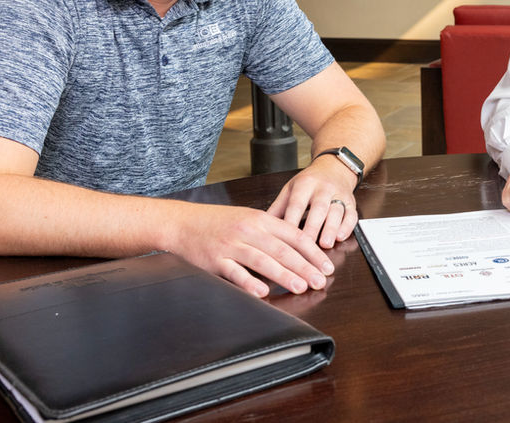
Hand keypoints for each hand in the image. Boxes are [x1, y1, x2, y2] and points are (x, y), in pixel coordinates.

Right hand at [171, 203, 334, 297]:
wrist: (182, 222)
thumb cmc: (218, 222)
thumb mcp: (248, 218)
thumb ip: (272, 232)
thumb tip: (299, 249)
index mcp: (260, 219)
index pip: (294, 235)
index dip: (313, 252)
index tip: (327, 266)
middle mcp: (248, 230)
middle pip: (282, 249)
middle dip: (305, 266)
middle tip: (320, 281)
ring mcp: (231, 245)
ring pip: (262, 260)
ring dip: (284, 275)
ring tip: (301, 287)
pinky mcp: (215, 260)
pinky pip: (234, 272)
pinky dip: (249, 282)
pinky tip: (262, 292)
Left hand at [268, 155, 358, 248]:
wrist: (334, 167)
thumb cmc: (309, 182)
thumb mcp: (290, 188)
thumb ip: (278, 207)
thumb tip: (261, 226)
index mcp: (305, 184)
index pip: (297, 203)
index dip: (291, 220)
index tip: (285, 237)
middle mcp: (323, 188)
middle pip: (318, 207)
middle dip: (313, 227)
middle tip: (307, 245)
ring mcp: (339, 195)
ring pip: (337, 211)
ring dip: (332, 228)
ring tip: (326, 244)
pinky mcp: (351, 202)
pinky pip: (352, 214)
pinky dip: (347, 226)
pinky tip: (341, 237)